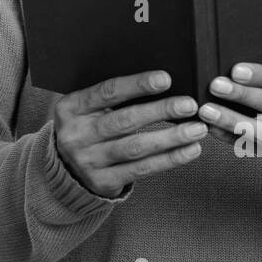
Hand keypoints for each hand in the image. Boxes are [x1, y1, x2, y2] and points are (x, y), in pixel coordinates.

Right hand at [54, 70, 207, 198]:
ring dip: (170, 137)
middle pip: (124, 120)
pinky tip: (189, 150)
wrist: (65, 168)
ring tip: (196, 129)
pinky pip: (141, 170)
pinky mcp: (102, 182)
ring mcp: (88, 161)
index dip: (137, 85)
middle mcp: (76, 135)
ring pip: (136, 148)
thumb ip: (112, 97)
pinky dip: (169, 159)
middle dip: (160, 111)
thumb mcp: (87, 108)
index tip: (166, 79)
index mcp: (71, 108)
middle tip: (189, 105)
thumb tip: (162, 82)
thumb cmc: (87, 127)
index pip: (107, 92)